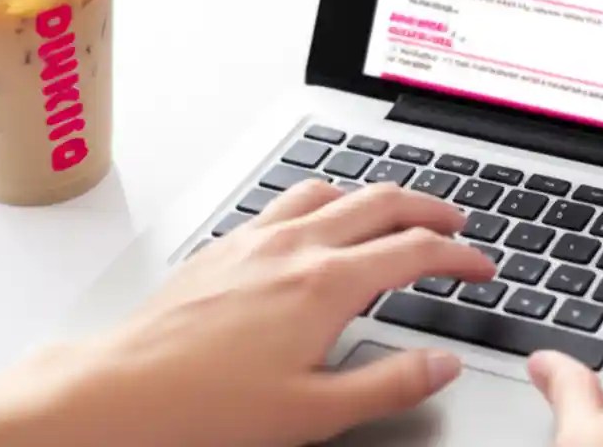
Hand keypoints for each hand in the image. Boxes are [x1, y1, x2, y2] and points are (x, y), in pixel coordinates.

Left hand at [53, 181, 495, 446]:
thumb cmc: (206, 407)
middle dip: (430, 209)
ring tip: (394, 213)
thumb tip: (441, 364)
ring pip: (333, 190)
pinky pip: (288, 201)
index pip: (415, 251)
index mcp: (325, 284)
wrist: (120, 391)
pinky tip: (317, 222)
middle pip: (381, 203)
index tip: (481, 267)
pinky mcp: (225, 245)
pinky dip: (324, 201)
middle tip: (457, 224)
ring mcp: (255, 239)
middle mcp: (294, 247)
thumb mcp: (315, 411)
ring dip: (376, 196)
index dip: (460, 255)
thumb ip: (390, 383)